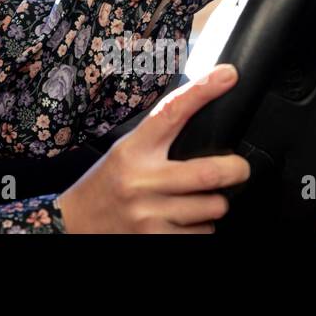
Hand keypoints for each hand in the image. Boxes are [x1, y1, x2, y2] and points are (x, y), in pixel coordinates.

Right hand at [56, 64, 250, 232]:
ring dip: (214, 205)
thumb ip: (157, 140)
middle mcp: (141, 181)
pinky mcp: (156, 240)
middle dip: (236, 170)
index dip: (203, 91)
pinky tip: (183, 222)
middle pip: (209, 172)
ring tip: (196, 201)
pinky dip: (202, 228)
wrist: (75, 224)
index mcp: (133, 150)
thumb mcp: (124, 153)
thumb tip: (199, 116)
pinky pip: (203, 233)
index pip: (171, 113)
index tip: (228, 75)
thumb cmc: (105, 185)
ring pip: (213, 207)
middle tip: (239, 168)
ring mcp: (149, 214)